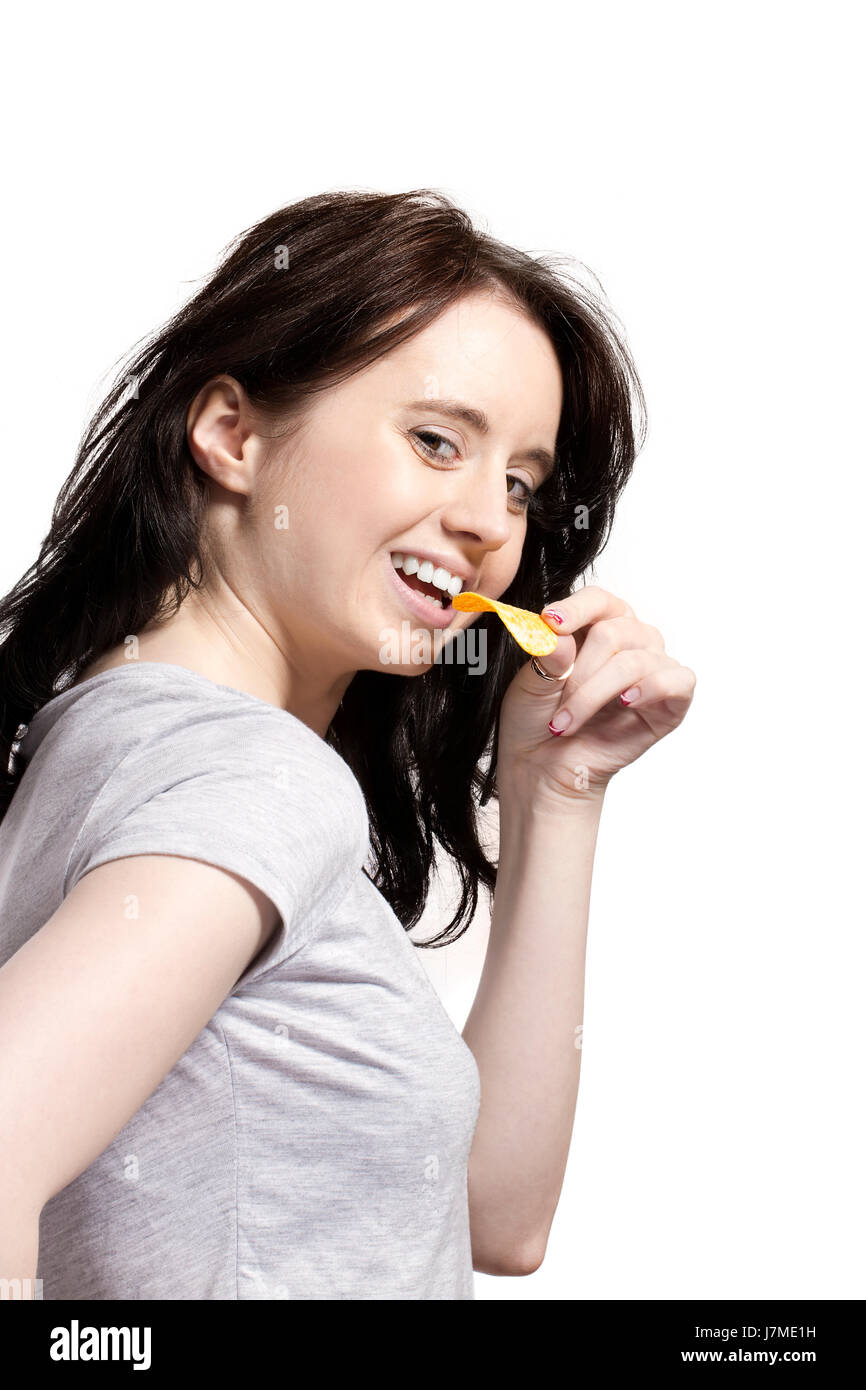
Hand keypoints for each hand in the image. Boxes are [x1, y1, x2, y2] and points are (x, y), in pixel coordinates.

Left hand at [495, 585, 695, 807]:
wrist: (543, 768)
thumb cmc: (537, 721)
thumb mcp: (530, 684)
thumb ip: (547, 658)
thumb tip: (558, 634)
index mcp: (596, 627)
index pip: (598, 601)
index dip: (576, 609)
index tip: (551, 623)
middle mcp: (630, 642)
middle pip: (614, 631)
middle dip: (580, 672)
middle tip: (557, 705)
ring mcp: (652, 671)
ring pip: (635, 661)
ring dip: (595, 694)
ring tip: (567, 722)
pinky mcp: (671, 703)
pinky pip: (677, 680)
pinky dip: (651, 688)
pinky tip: (625, 702)